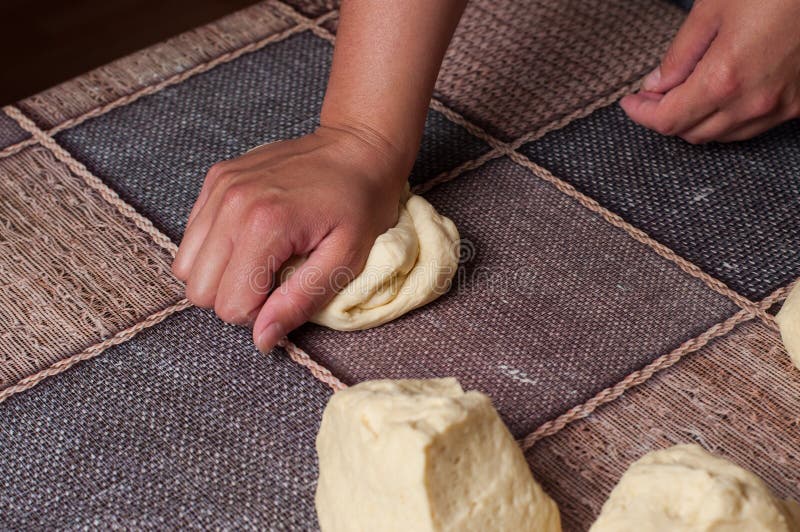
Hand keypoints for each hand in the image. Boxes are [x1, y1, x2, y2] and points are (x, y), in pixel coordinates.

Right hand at [172, 125, 407, 350]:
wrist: (358, 147)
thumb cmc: (360, 204)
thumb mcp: (345, 260)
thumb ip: (299, 302)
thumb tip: (262, 340)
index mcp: (265, 224)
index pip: (229, 305)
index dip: (258, 314)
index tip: (285, 294)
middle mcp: (232, 203)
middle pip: (199, 290)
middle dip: (234, 298)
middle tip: (272, 281)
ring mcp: (220, 187)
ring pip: (186, 266)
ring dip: (219, 275)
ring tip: (259, 261)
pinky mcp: (216, 178)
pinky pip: (192, 235)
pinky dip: (215, 248)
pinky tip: (250, 238)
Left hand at [621, 0, 799, 143]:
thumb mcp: (711, 11)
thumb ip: (678, 55)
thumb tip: (656, 84)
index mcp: (724, 79)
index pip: (668, 120)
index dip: (642, 114)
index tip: (630, 103)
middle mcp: (752, 102)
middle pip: (691, 133)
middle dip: (666, 117)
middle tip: (653, 96)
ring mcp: (779, 108)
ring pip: (721, 136)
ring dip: (696, 122)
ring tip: (684, 95)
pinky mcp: (797, 105)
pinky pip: (751, 128)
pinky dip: (726, 120)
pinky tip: (719, 97)